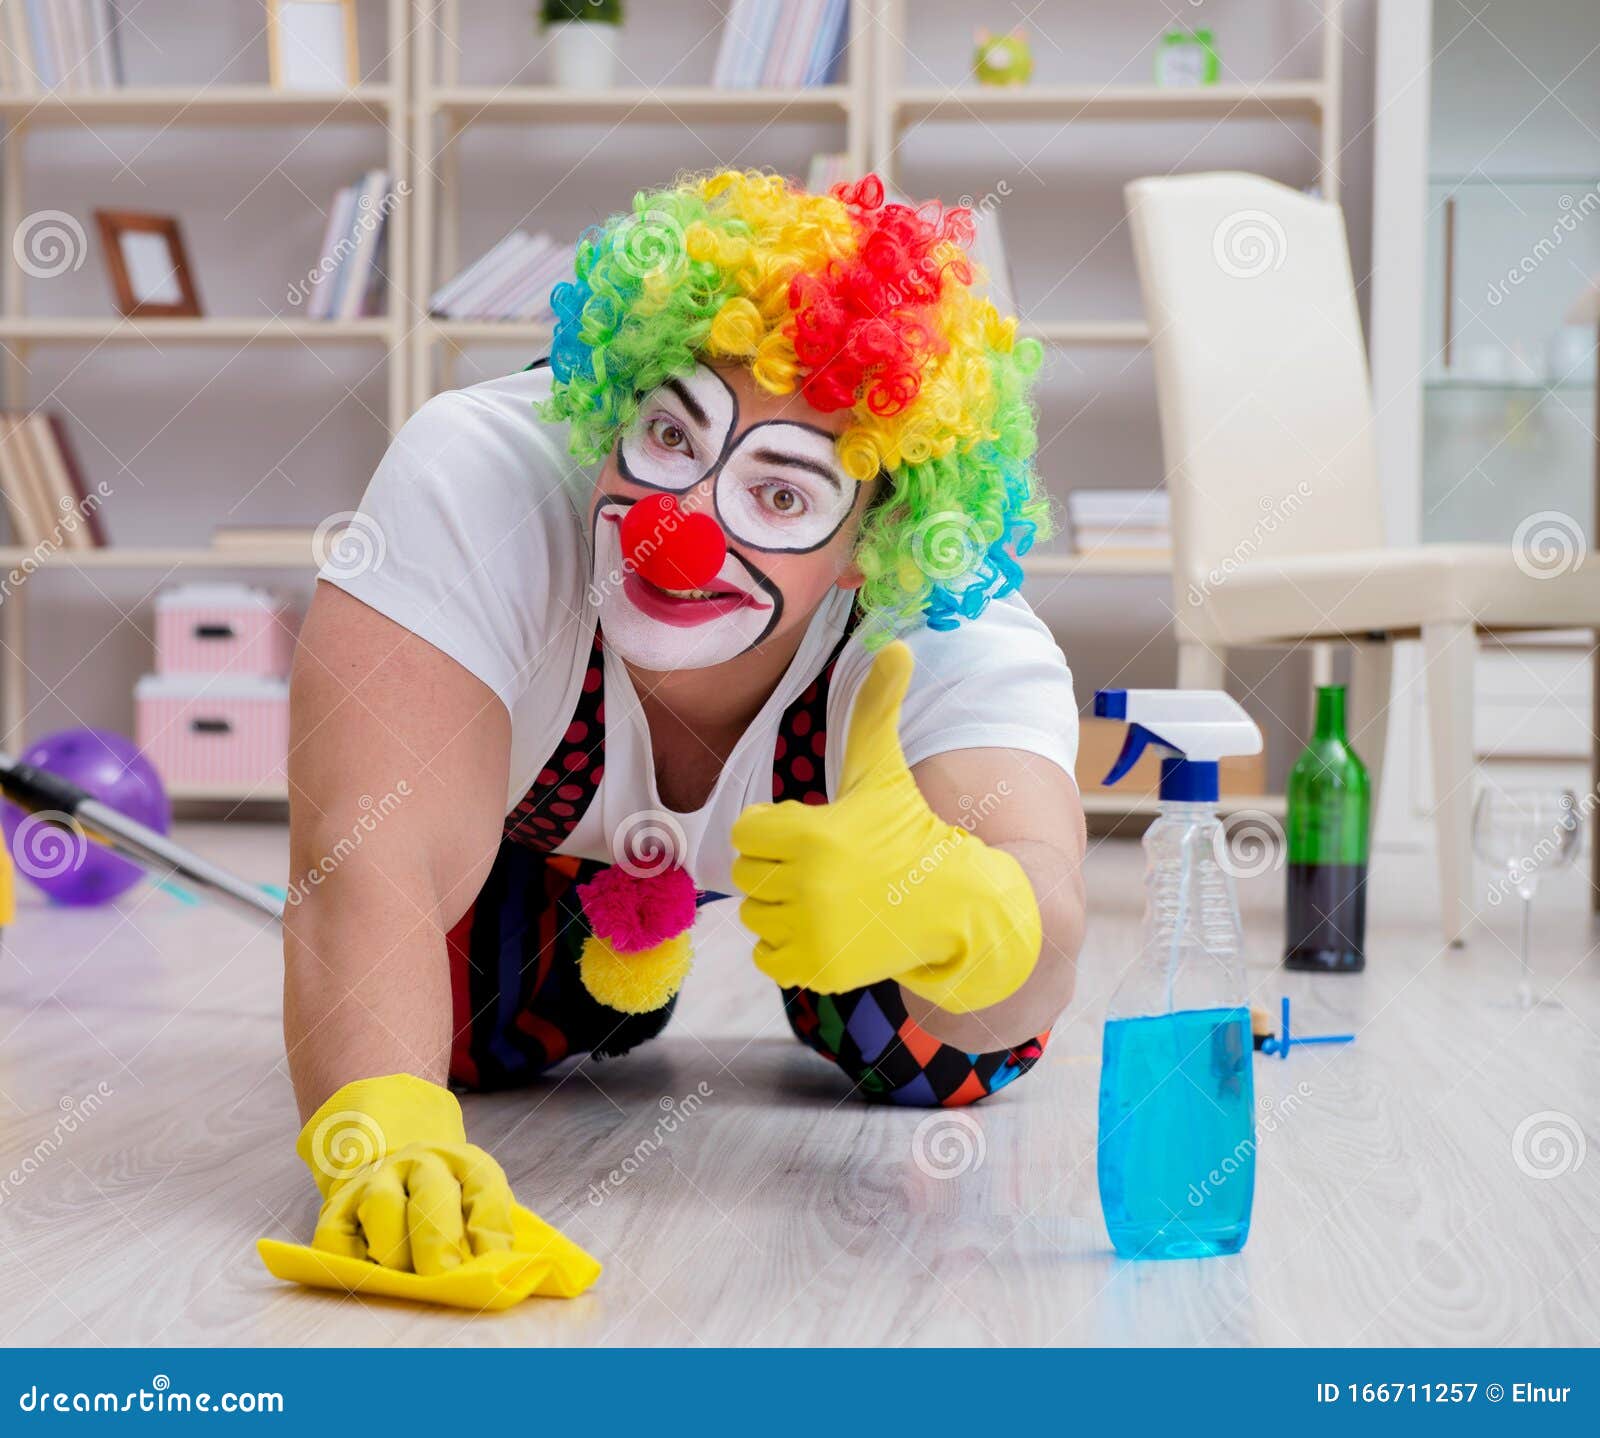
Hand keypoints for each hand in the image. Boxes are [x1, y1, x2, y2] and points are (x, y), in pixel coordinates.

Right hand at [258, 1073, 599, 1308]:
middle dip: (440, 1243)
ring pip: (382, 1205)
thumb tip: (529, 1277)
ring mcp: (377, 1179)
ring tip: (405, 1275)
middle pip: (432, 1196)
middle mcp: (422, 1161)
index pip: (485, 1189)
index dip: (490, 1230)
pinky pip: (336, 1234)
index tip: (492, 1264)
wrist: (387, 1154)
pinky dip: (350, 1258)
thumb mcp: (478, 1200)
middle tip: (445, 1279)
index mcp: (467, 1162)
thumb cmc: (446, 1199)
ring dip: (394, 1247)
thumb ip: (499, 1233)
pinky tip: (368, 1273)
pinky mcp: (337, 1204)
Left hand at [731, 642, 1040, 1013]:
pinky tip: (822, 927)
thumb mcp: (886, 772)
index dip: (776, 828)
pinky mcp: (817, 969)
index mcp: (811, 833)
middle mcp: (805, 886)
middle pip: (747, 872)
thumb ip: (876, 710)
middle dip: (777, 866)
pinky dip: (786, 946)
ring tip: (826, 895)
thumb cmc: (912, 829)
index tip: (813, 829)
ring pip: (755, 915)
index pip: (748, 830)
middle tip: (822, 866)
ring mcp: (811, 932)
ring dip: (780, 906)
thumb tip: (895, 645)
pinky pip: (766, 956)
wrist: (958, 904)